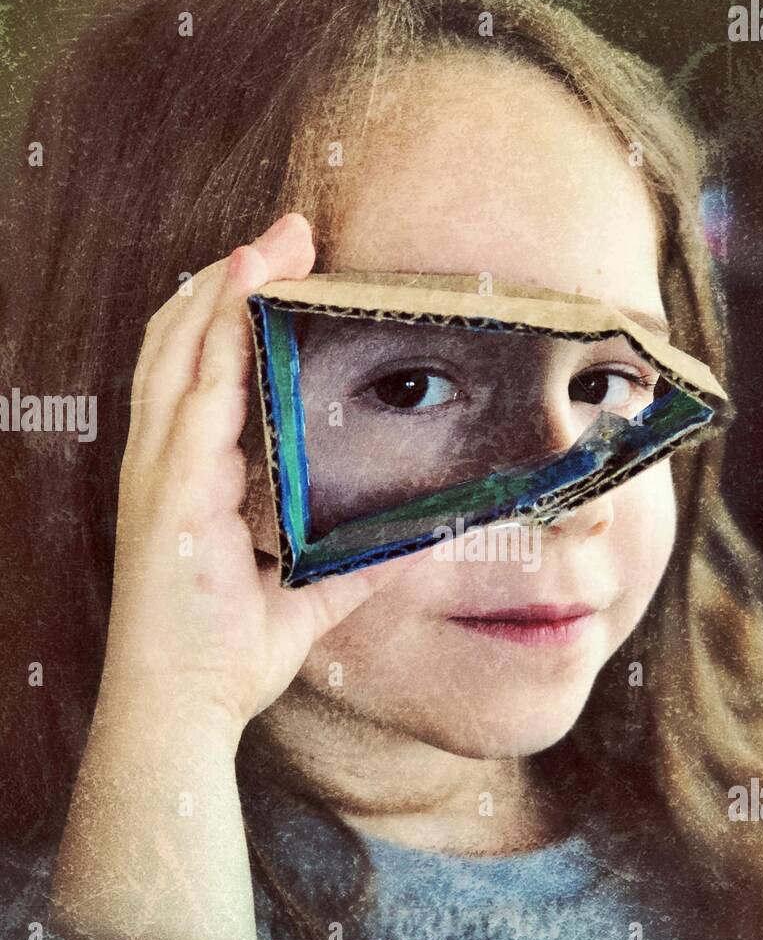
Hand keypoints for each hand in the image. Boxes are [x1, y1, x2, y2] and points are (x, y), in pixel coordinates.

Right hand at [102, 212, 431, 735]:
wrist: (182, 705)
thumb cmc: (226, 654)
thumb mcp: (310, 596)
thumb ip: (360, 560)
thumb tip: (422, 536)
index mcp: (188, 478)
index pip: (200, 373)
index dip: (228, 315)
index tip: (277, 271)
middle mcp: (166, 461)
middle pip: (184, 344)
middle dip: (229, 281)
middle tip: (288, 234)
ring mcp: (162, 469)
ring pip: (183, 350)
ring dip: (225, 286)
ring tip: (274, 241)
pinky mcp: (172, 486)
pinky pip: (196, 390)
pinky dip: (216, 333)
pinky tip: (243, 289)